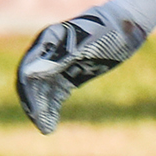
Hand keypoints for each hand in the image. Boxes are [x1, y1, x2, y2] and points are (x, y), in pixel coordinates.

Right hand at [16, 5, 147, 133]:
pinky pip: (55, 93)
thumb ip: (57, 58)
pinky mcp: (70, 72)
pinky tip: (51, 123)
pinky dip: (51, 107)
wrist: (126, 26)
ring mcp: (58, 63)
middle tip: (41, 125)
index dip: (29, 93)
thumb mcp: (84, 45)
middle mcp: (48, 52)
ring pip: (43, 90)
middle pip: (32, 83)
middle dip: (34, 104)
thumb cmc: (106, 30)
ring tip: (46, 129)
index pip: (28, 70)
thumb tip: (29, 74)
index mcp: (47, 41)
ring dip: (42, 108)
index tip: (35, 112)